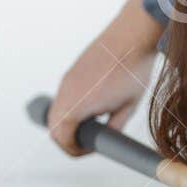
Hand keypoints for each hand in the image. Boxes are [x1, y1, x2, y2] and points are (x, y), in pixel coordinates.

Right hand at [48, 0, 162, 156]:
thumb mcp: (128, 107)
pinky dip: (71, 108)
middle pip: (54, 127)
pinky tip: (91, 107)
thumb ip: (115, 126)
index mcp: (77, 106)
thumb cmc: (133, 71)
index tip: (88, 150)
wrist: (132, 37)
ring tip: (91, 125)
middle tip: (88, 143)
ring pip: (56, 111)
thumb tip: (107, 138)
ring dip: (68, 123)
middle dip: (68, 139)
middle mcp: (66, 93)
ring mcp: (66, 81)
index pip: (62, 138)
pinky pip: (63, 96)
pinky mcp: (71, 72)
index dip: (74, 150)